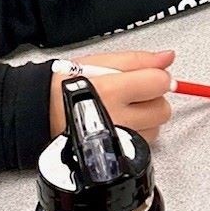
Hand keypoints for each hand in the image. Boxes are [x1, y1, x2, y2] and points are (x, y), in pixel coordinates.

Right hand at [50, 49, 174, 140]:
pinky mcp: (117, 153)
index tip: (149, 75)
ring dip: (147, 117)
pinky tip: (122, 122)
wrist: (42, 112)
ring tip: (124, 107)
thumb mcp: (101, 61)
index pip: (160, 82)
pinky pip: (144, 142)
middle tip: (134, 91)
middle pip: (163, 109)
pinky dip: (138, 132)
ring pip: (156, 128)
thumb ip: (139, 60)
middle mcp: (117, 118)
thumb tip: (167, 57)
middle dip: (154, 98)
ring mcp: (118, 139)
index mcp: (113, 89)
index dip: (158, 76)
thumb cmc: (66, 84)